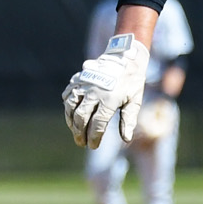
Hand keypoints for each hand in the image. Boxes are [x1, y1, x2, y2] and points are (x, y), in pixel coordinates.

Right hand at [63, 33, 149, 147]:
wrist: (125, 57)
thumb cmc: (132, 81)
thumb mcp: (135, 100)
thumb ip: (129, 120)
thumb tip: (126, 139)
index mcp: (109, 99)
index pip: (97, 124)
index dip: (94, 137)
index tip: (93, 146)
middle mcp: (94, 92)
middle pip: (81, 118)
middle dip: (80, 133)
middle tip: (82, 143)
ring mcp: (84, 84)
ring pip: (71, 107)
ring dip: (71, 122)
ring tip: (75, 131)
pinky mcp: (78, 79)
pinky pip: (68, 95)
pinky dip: (67, 106)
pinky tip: (71, 115)